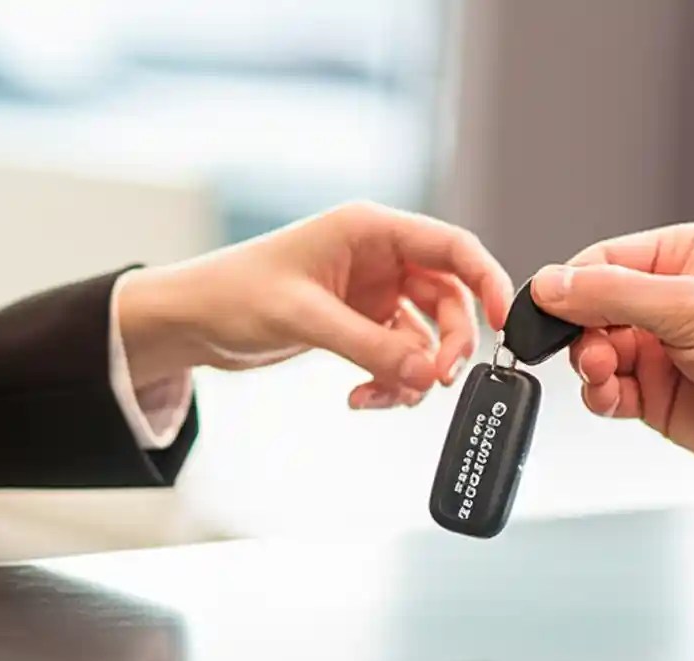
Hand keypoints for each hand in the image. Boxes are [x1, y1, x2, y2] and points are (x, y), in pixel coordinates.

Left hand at [117, 201, 513, 408]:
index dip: (487, 280)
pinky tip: (362, 397)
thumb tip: (428, 376)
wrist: (190, 321)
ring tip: (383, 395)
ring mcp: (373, 293)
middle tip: (436, 379)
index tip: (503, 323)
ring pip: (427, 334)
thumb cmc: (232, 293)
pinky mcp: (360, 324)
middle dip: (448, 344)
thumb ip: (371, 346)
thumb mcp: (304, 317)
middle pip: (449, 299)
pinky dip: (391, 381)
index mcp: (370, 230)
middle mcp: (380, 257)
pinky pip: (400, 355)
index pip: (452, 246)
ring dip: (415, 371)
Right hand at [530, 223, 693, 525]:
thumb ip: (615, 295)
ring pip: (596, 353)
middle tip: (594, 352)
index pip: (604, 261)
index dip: (570, 285)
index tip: (546, 308)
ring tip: (606, 376)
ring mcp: (665, 350)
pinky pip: (611, 391)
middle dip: (581, 331)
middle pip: (592, 309)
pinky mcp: (663, 396)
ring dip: (590, 366)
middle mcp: (671, 301)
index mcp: (685, 256)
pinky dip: (602, 396)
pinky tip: (612, 398)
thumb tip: (551, 283)